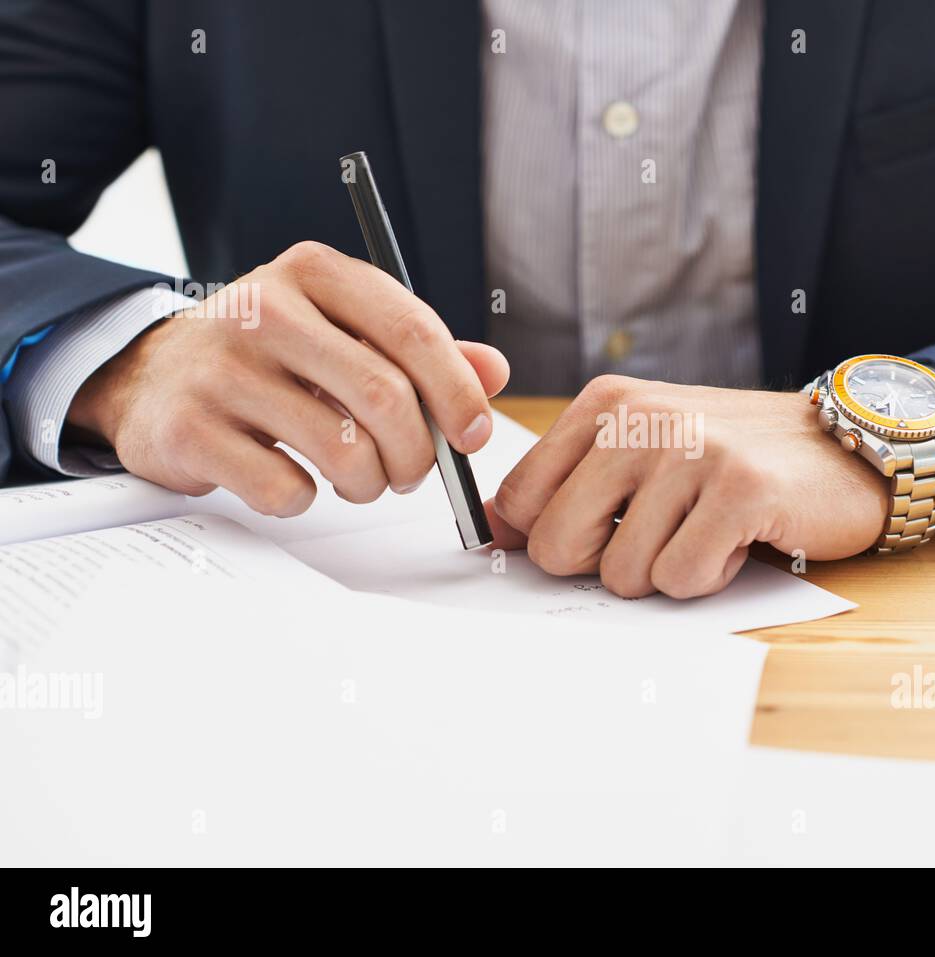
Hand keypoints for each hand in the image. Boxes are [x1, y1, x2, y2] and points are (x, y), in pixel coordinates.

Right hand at [67, 241, 508, 514]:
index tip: (473, 434)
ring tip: (360, 479)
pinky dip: (307, 500)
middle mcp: (264, 309)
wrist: (152, 377)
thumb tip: (493, 372)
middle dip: (416, 453)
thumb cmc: (268, 355)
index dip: (457, 393)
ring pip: (343, 450)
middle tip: (412, 472)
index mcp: (314, 273)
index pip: (412, 332)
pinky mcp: (189, 429)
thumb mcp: (342, 330)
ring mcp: (221, 368)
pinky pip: (286, 489)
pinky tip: (294, 477)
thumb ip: (418, 350)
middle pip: (385, 398)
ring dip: (369, 484)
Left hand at [488, 376, 934, 598]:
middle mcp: (640, 420)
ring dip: (670, 571)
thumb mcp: (644, 450)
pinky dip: (711, 577)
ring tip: (709, 528)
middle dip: (607, 566)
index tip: (604, 532)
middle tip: (662, 536)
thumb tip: (496, 531)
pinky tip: (739, 539)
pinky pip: (681, 578)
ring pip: (624, 575)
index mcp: (605, 405)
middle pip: (559, 547)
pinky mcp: (740, 489)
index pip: (519, 502)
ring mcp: (691, 450)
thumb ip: (571, 483)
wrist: (846, 443)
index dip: (555, 538)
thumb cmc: (735, 459)